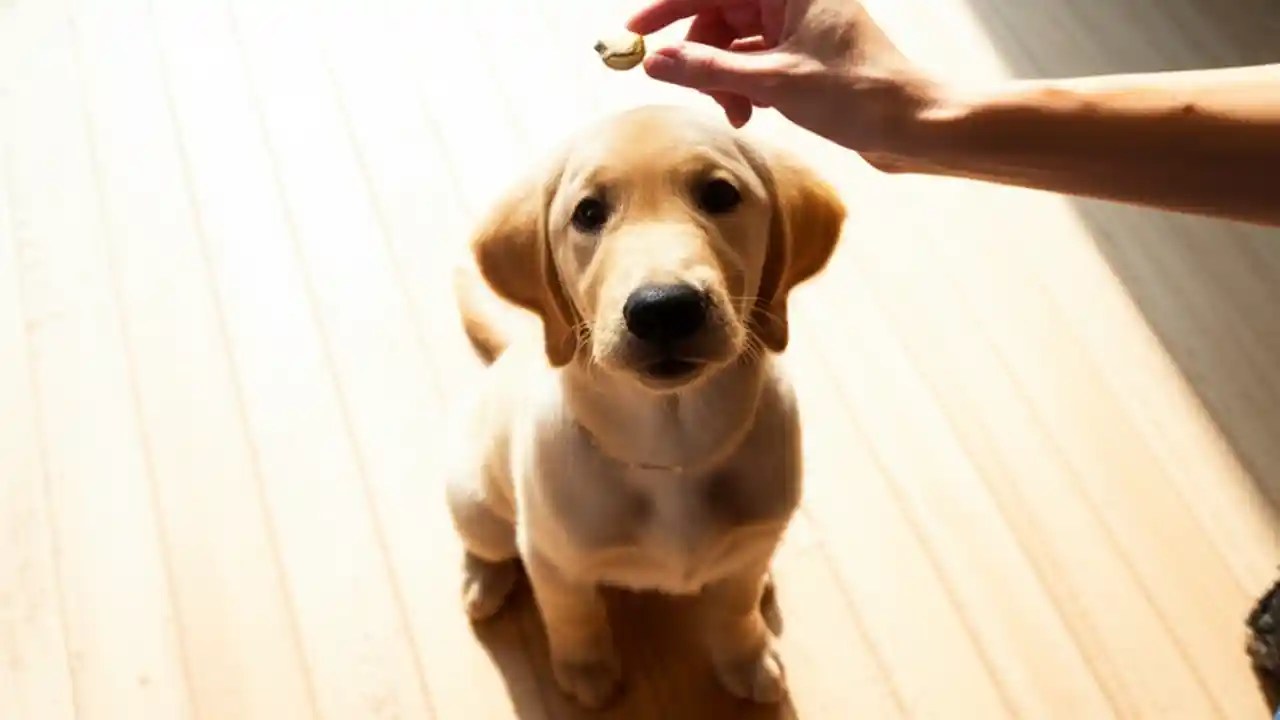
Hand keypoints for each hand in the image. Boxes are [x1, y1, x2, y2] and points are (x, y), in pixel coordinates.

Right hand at [626, 0, 937, 158]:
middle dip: (700, 54)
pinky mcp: (805, 54)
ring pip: (735, 42)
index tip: (634, 33)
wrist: (912, 125)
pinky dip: (743, 86)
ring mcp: (800, 26)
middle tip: (689, 89)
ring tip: (734, 112)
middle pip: (720, 14)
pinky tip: (749, 111)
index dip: (669, 7)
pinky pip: (755, 61)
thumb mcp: (773, 82)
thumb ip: (709, 70)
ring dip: (723, 78)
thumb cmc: (857, 94)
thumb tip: (655, 61)